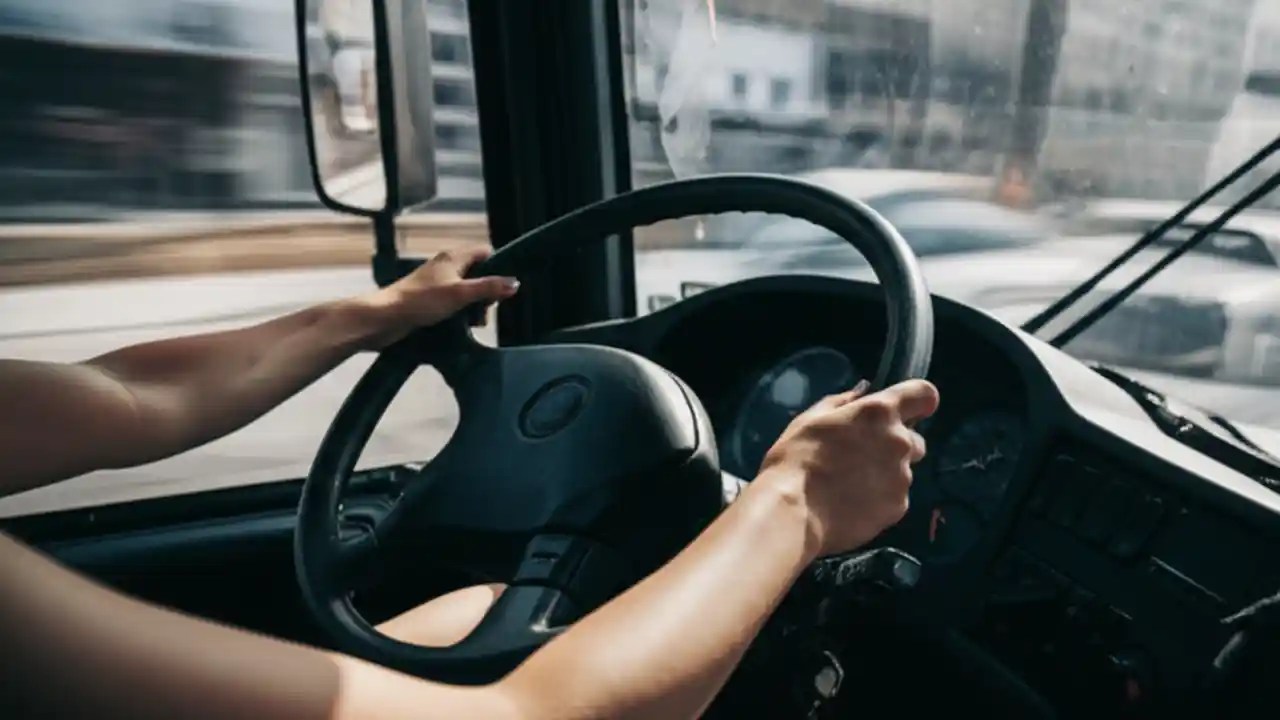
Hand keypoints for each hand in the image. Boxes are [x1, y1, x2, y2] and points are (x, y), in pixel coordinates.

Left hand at [361, 246, 518, 348]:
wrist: (385, 318)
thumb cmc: (422, 301)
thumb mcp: (460, 294)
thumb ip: (488, 287)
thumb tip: (515, 283)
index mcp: (453, 258)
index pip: (484, 252)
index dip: (497, 266)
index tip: (501, 287)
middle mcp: (445, 267)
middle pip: (477, 274)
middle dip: (486, 292)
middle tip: (486, 310)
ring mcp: (436, 284)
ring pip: (465, 291)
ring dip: (473, 307)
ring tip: (473, 322)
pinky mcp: (428, 300)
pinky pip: (453, 303)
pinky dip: (459, 314)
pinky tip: (460, 327)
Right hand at [755, 379, 939, 556]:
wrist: (794, 510)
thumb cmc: (796, 458)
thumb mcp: (810, 419)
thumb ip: (842, 402)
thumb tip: (862, 393)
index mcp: (879, 413)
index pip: (924, 394)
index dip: (919, 401)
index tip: (909, 411)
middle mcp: (899, 442)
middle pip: (914, 440)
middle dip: (895, 445)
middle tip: (863, 457)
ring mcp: (902, 477)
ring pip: (903, 471)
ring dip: (885, 474)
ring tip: (851, 485)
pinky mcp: (899, 507)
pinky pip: (895, 498)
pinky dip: (880, 499)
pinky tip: (853, 503)